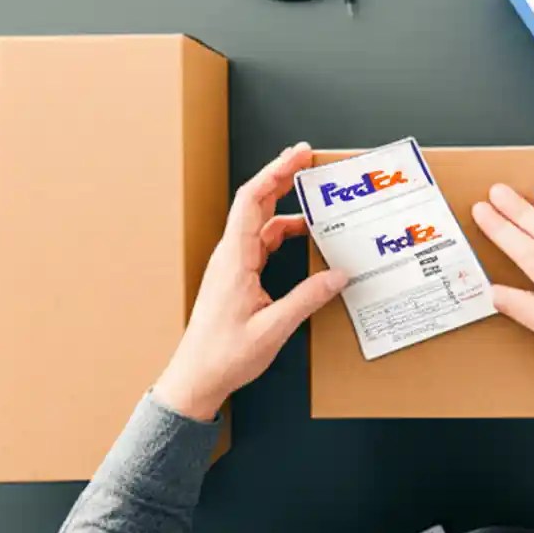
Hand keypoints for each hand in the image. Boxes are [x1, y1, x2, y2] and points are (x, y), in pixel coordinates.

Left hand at [153, 143, 346, 420]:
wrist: (196, 378)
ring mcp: (232, 264)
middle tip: (307, 159)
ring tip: (315, 199)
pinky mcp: (237, 276)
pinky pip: (262, 243)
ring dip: (286, 206)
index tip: (298, 155)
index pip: (253, 201)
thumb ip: (307, 299)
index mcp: (235, 259)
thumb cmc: (224, 355)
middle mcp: (231, 255)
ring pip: (261, 223)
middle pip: (256, 203)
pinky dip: (284, 233)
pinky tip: (304, 237)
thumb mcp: (273, 328)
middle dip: (282, 176)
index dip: (275, 172)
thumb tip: (337, 275)